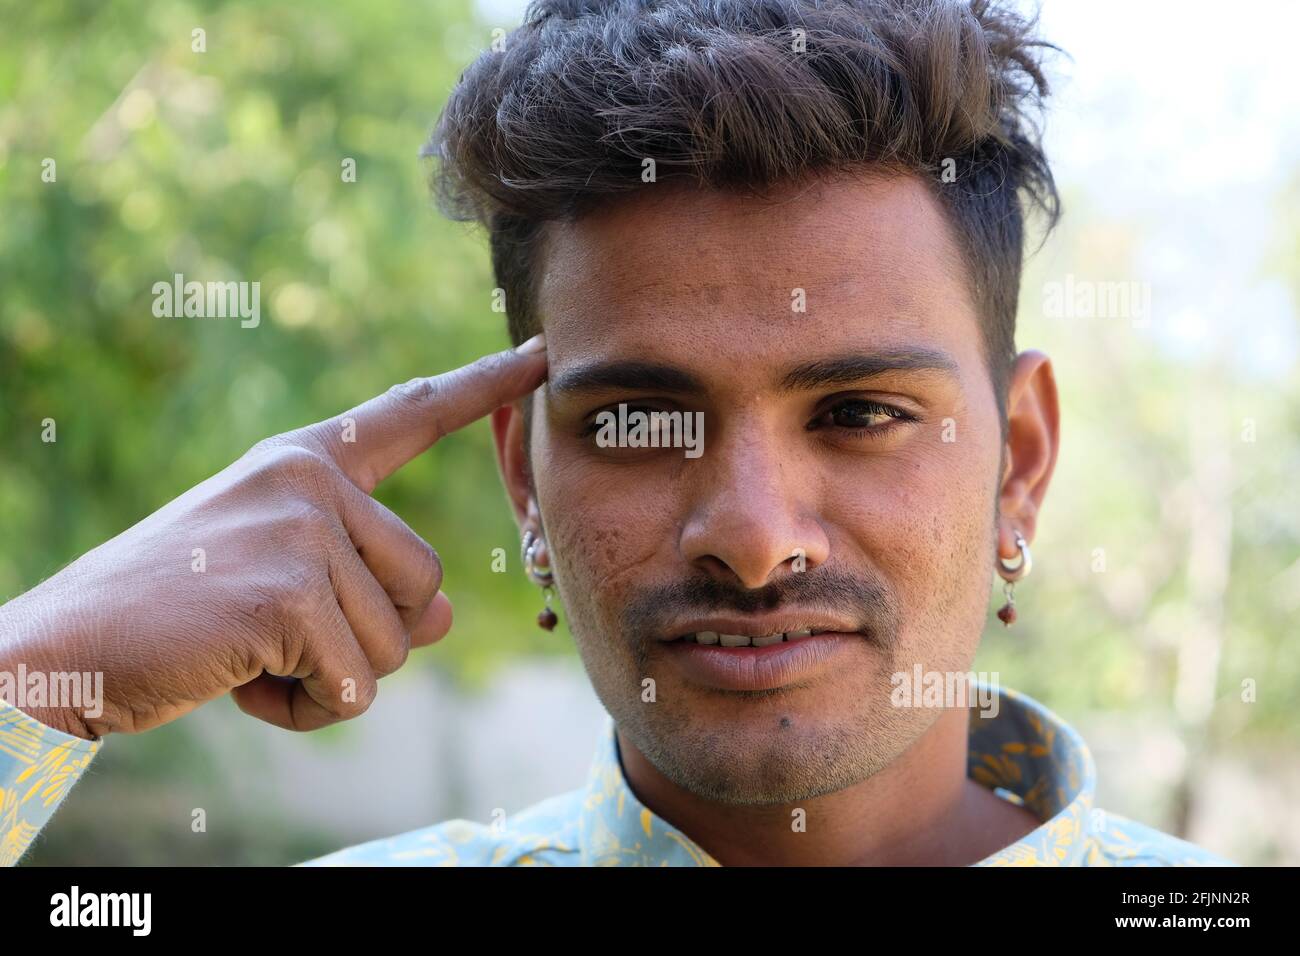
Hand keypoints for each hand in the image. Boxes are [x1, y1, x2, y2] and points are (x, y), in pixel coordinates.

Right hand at [0, 337, 547, 738]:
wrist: (69, 647)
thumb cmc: (181, 612)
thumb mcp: (287, 586)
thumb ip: (370, 586)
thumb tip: (448, 617)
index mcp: (307, 462)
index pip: (412, 414)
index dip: (485, 385)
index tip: (545, 351)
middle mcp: (311, 480)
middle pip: (427, 583)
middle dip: (370, 637)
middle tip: (277, 636)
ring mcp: (301, 529)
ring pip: (397, 645)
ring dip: (332, 677)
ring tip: (252, 655)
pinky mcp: (288, 592)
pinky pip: (354, 686)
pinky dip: (305, 709)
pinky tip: (242, 683)